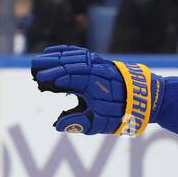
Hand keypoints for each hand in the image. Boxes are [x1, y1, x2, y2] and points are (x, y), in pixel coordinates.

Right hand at [30, 44, 156, 134]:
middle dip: (50, 65)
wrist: (145, 98)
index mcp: (94, 85)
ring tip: (39, 60)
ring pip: (74, 56)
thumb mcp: (100, 124)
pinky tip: (56, 51)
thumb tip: (57, 125)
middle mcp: (96, 71)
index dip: (53, 78)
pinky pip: (81, 54)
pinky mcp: (100, 62)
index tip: (39, 81)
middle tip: (32, 67)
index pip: (70, 78)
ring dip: (56, 57)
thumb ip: (78, 123)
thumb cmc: (121, 113)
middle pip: (69, 64)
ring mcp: (99, 64)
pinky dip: (67, 51)